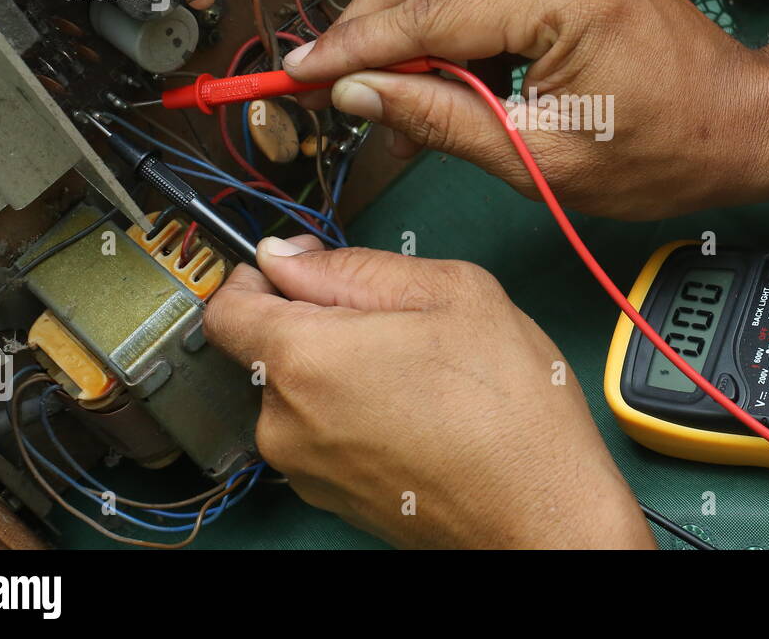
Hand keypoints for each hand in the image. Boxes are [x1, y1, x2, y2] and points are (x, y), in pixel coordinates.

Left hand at [204, 235, 655, 549]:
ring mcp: (305, 468)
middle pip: (267, 350)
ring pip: (298, 392)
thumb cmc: (511, 406)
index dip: (257, 279)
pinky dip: (352, 413)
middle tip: (393, 323)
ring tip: (416, 373)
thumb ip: (355, 267)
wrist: (543, 512)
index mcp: (305, 359)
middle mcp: (286, 422)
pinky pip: (320, 434)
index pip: (226, 308)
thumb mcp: (452, 293)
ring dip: (338, 371)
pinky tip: (414, 412)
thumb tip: (288, 256)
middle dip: (318, 323)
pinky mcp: (329, 499)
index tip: (299, 271)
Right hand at [285, 0, 768, 219]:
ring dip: (398, 17)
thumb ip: (444, 121)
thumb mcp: (547, 160)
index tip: (298, 76)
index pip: (427, 11)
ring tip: (365, 79)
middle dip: (364, 25)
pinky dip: (441, 13)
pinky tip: (423, 59)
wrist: (749, 122)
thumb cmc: (673, 153)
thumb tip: (361, 95)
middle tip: (321, 81)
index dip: (352, 46)